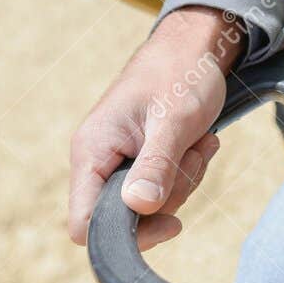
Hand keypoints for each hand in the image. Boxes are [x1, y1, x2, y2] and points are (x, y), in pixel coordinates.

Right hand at [68, 6, 243, 250]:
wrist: (193, 47)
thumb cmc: (181, 72)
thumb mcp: (174, 118)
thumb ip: (156, 164)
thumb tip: (140, 209)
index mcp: (92, 150)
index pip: (85, 224)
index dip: (124, 235)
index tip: (170, 220)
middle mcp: (98, 161)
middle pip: (127, 218)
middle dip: (170, 193)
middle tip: (192, 153)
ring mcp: (119, 162)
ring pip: (150, 205)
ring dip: (184, 178)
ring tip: (197, 140)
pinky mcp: (139, 161)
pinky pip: (163, 188)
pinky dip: (187, 170)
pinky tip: (199, 142)